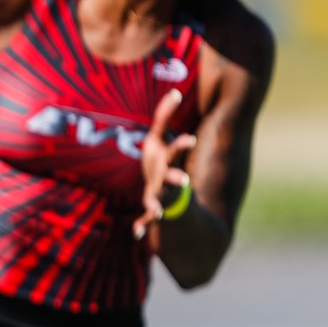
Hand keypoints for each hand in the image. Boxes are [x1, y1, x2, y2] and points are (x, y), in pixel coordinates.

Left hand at [136, 88, 196, 239]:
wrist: (165, 192)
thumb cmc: (160, 160)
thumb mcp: (159, 138)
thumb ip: (164, 116)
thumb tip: (174, 92)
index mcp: (168, 161)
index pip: (176, 151)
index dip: (183, 144)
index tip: (191, 139)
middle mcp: (167, 180)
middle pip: (172, 178)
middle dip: (176, 178)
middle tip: (183, 181)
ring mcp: (159, 196)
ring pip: (159, 201)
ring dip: (157, 206)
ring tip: (157, 213)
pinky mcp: (150, 210)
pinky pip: (145, 220)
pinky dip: (141, 227)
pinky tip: (136, 234)